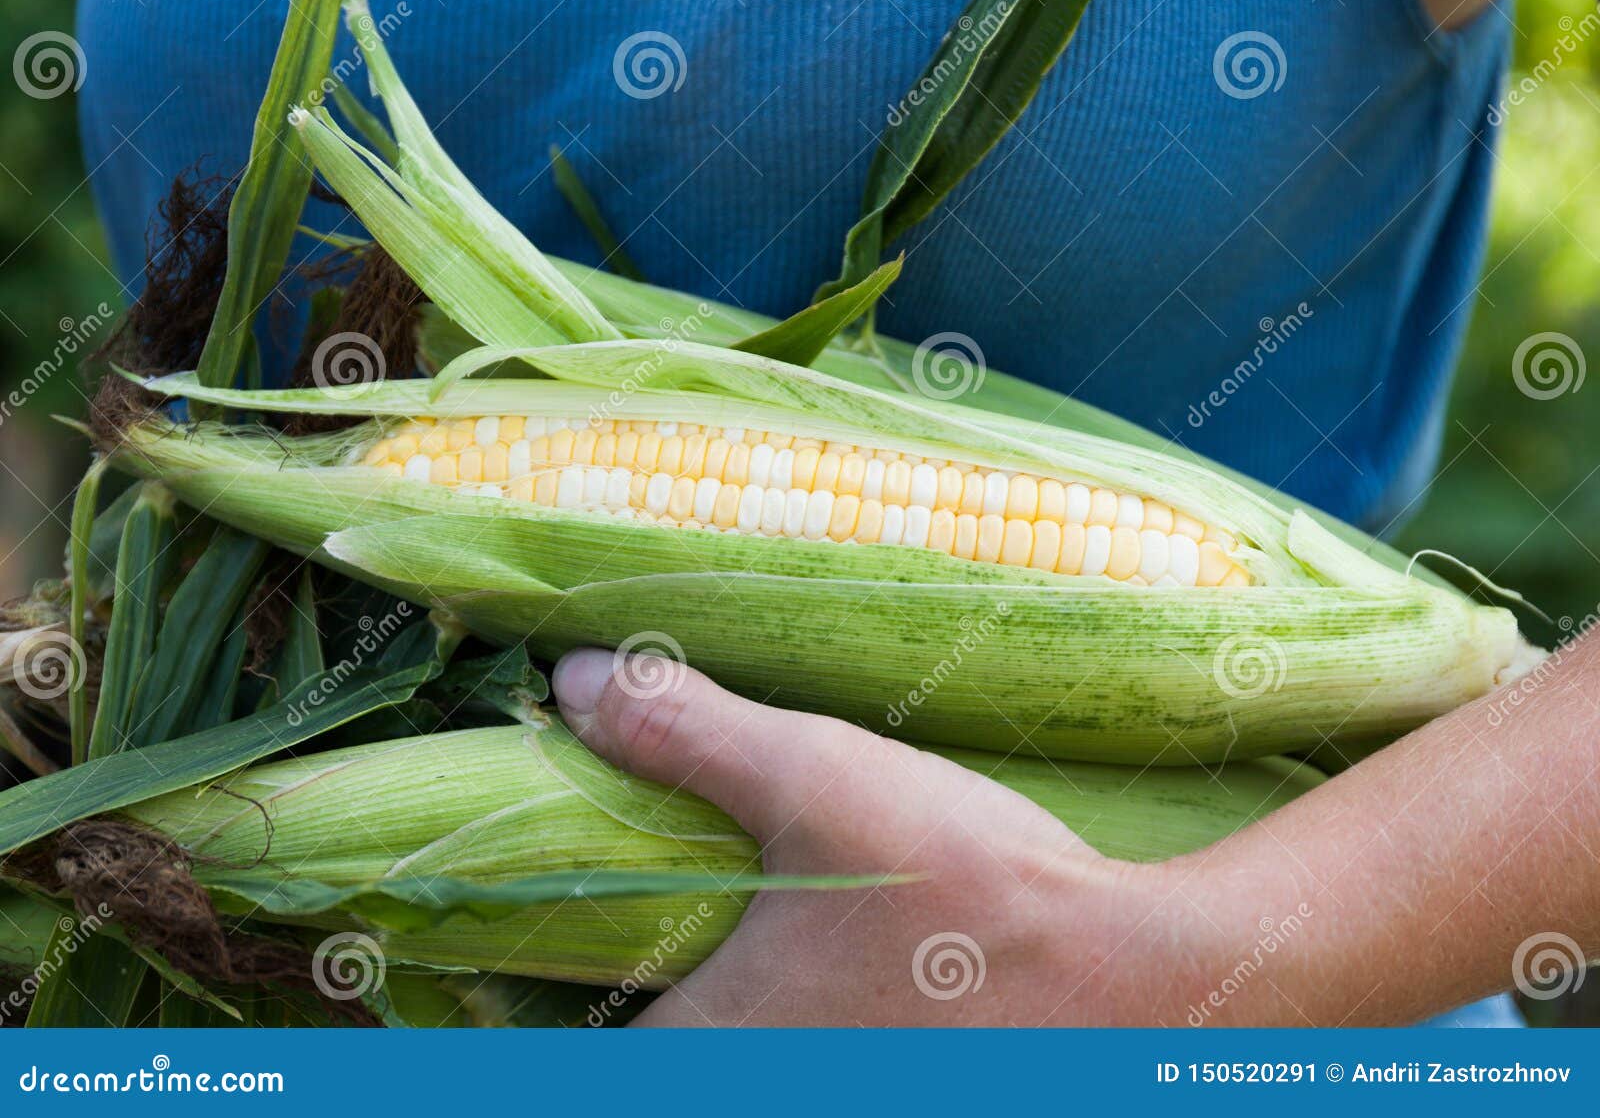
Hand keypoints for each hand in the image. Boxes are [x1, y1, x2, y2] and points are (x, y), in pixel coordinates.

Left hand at [552, 648, 1216, 1025]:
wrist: (1136, 981)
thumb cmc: (969, 891)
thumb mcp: (820, 780)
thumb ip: (687, 730)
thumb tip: (575, 681)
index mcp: (704, 1046)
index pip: (562, 1051)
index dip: (532, 984)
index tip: (531, 918)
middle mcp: (748, 1090)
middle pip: (640, 1045)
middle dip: (620, 979)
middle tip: (617, 894)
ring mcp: (817, 1092)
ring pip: (718, 1046)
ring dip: (701, 993)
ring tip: (708, 910)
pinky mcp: (881, 1080)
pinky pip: (784, 1047)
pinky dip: (769, 1009)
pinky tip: (809, 946)